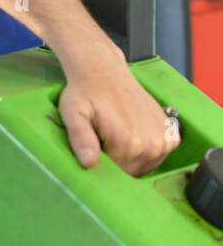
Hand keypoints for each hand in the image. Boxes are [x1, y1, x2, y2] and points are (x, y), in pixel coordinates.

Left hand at [55, 40, 179, 175]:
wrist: (104, 71)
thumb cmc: (85, 91)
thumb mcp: (73, 113)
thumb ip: (80, 139)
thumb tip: (89, 162)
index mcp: (129, 144)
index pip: (115, 175)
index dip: (100, 162)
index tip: (93, 144)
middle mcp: (152, 144)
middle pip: (130, 172)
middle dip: (114, 159)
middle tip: (103, 135)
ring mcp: (165, 140)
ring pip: (143, 166)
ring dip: (129, 155)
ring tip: (117, 131)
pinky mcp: (171, 135)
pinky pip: (157, 156)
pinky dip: (144, 148)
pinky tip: (131, 130)